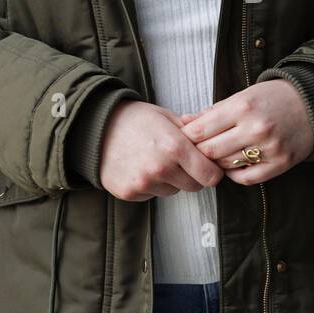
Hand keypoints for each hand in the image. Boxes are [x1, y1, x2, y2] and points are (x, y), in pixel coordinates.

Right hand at [98, 99, 225, 200]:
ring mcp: (143, 183)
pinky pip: (153, 195)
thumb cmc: (135, 119)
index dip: (212, 171)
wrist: (95, 128)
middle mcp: (160, 168)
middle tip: (181, 162)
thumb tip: (218, 140)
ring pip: (173, 191)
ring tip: (156, 161)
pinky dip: (152, 186)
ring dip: (171, 181)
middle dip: (193, 176)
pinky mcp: (129, 193)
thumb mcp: (167, 117)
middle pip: (194, 186)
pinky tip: (141, 168)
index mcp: (175, 147)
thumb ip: (194, 132)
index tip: (208, 166)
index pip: (210, 176)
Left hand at [177, 80, 313, 184]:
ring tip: (216, 156)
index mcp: (242, 106)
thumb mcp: (241, 96)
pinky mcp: (281, 163)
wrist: (312, 104)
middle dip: (198, 152)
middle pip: (210, 151)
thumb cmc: (272, 98)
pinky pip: (246, 178)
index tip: (183, 139)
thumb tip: (183, 122)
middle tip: (194, 151)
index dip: (186, 137)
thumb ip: (212, 112)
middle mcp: (255, 127)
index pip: (201, 129)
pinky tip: (232, 166)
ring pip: (226, 166)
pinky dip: (234, 175)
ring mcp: (269, 147)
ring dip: (216, 163)